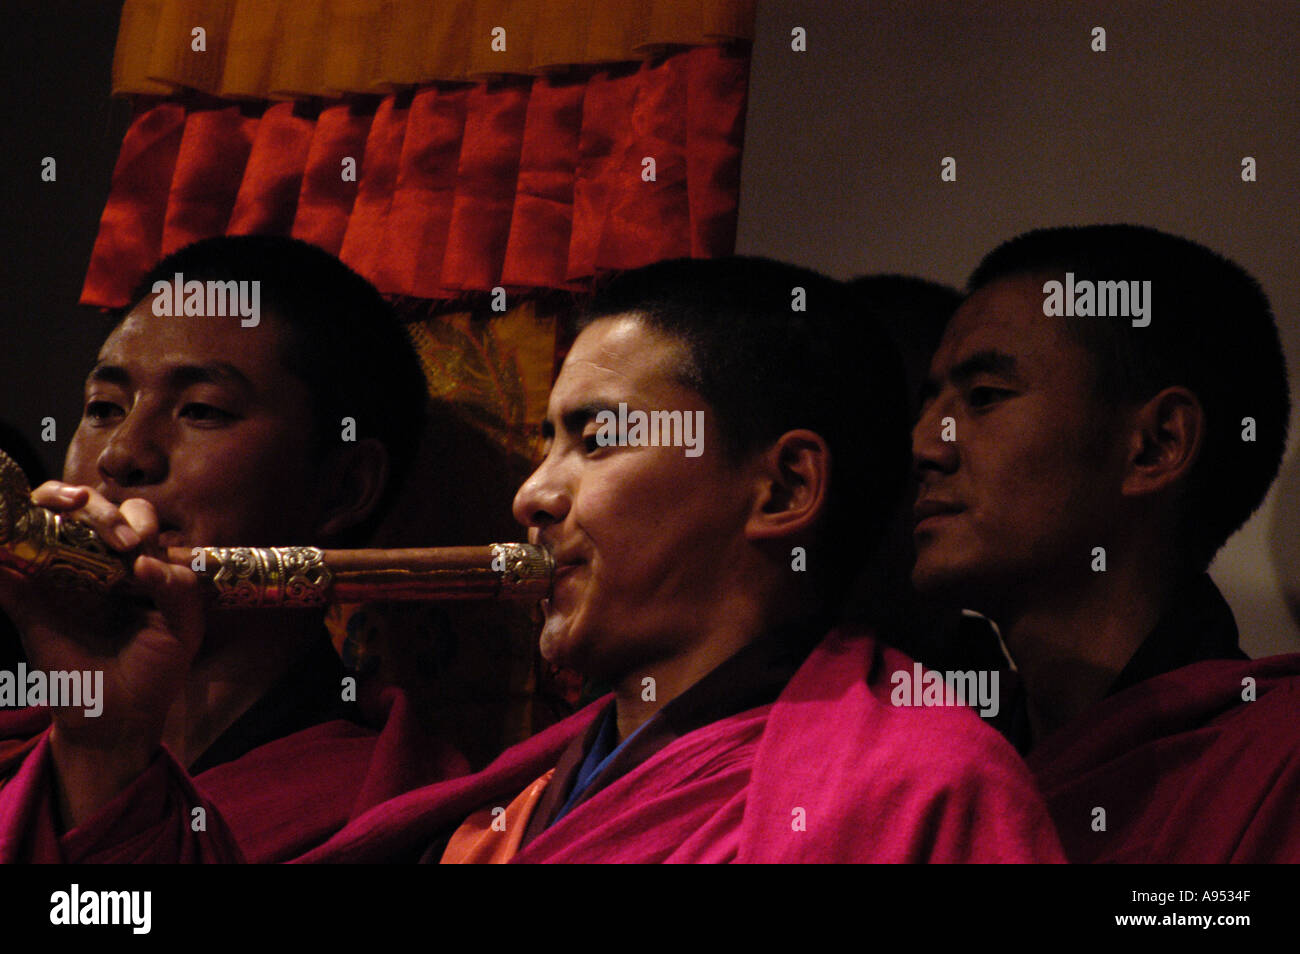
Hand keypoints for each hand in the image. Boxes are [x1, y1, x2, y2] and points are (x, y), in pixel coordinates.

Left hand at [0, 483, 203, 822]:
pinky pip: (180, 579)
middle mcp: (120, 566)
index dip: (68, 497)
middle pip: (119, 513)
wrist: (101, 721)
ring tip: (125, 545)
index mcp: (85, 563)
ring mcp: (152, 584)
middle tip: (91, 518)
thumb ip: (13, 589)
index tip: (62, 498)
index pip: (78, 514)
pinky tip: (144, 572)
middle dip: (105, 511)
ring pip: (153, 533)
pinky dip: (164, 572)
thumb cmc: (70, 674)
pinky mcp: (180, 610)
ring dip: (137, 528)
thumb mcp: (34, 625)